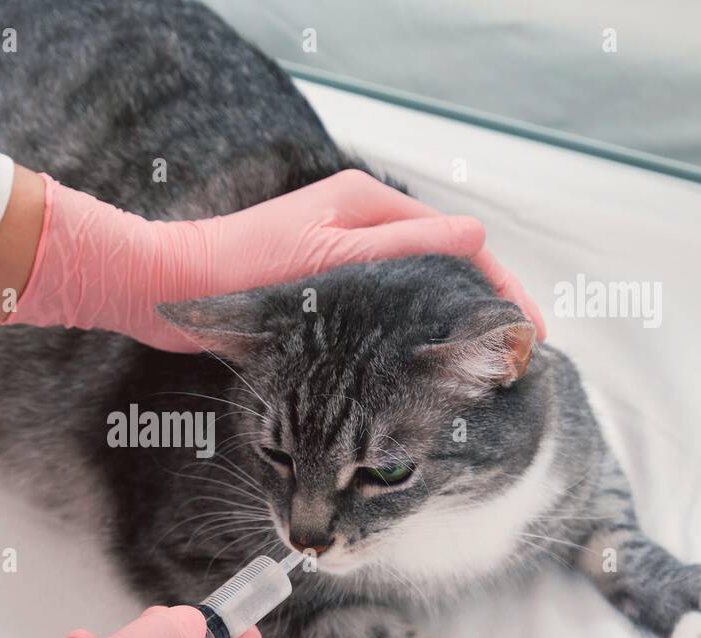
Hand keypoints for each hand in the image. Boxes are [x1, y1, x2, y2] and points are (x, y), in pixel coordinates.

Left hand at [9, 168, 544, 349]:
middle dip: (482, 308)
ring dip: (449, 324)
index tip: (531, 332)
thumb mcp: (330, 257)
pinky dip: (410, 332)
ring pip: (414, 290)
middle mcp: (360, 223)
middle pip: (442, 265)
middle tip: (517, 360)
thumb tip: (476, 239)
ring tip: (485, 369)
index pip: (457, 240)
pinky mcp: (323, 289)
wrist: (170, 288)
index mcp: (368, 204)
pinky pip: (383, 308)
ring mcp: (341, 255)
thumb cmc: (241, 269)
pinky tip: (425, 365)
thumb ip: (402, 249)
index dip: (499, 286)